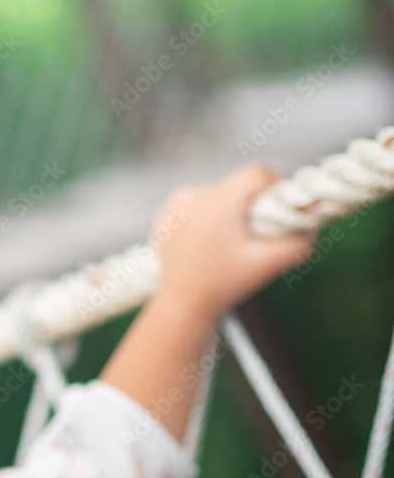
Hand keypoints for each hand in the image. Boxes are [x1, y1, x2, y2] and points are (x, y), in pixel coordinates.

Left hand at [150, 163, 318, 319]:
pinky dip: (207, 215)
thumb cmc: (226, 284)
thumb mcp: (268, 264)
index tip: (280, 207)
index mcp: (218, 203)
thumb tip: (313, 222)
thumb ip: (298, 242)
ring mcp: (176, 203)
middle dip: (252, 202)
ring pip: (217, 192)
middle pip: (237, 184)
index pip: (257, 174)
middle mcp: (194, 196)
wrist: (183, 303)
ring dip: (229, 208)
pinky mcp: (166, 212)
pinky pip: (196, 202)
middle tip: (255, 231)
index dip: (276, 185)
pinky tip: (208, 241)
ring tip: (229, 240)